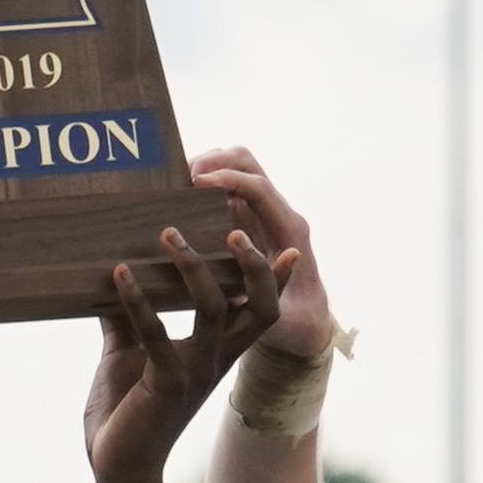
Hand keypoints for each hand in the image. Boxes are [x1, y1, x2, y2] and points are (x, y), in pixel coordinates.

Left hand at [84, 228, 297, 482]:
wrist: (117, 467)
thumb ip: (128, 317)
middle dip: (252, 266)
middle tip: (233, 229)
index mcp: (216, 353)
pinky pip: (157, 333)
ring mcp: (195, 372)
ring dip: (192, 267)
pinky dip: (137, 299)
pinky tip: (119, 274)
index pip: (259, 312)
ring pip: (213, 309)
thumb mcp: (128, 353)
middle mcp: (215, 361)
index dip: (276, 282)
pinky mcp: (167, 385)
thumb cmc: (125, 411)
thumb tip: (113, 273)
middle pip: (259, 308)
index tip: (288, 249)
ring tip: (167, 234)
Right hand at [189, 147, 333, 358]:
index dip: (228, 179)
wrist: (308, 318)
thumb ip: (267, 307)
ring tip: (175, 185)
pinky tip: (178, 198)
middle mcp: (276, 213)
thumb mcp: (285, 319)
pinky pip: (223, 187)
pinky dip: (202, 183)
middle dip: (214, 161)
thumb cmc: (297, 320)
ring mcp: (259, 213)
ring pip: (234, 168)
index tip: (196, 184)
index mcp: (288, 230)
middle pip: (246, 163)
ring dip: (206, 167)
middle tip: (180, 178)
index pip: (259, 188)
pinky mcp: (244, 219)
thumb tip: (236, 295)